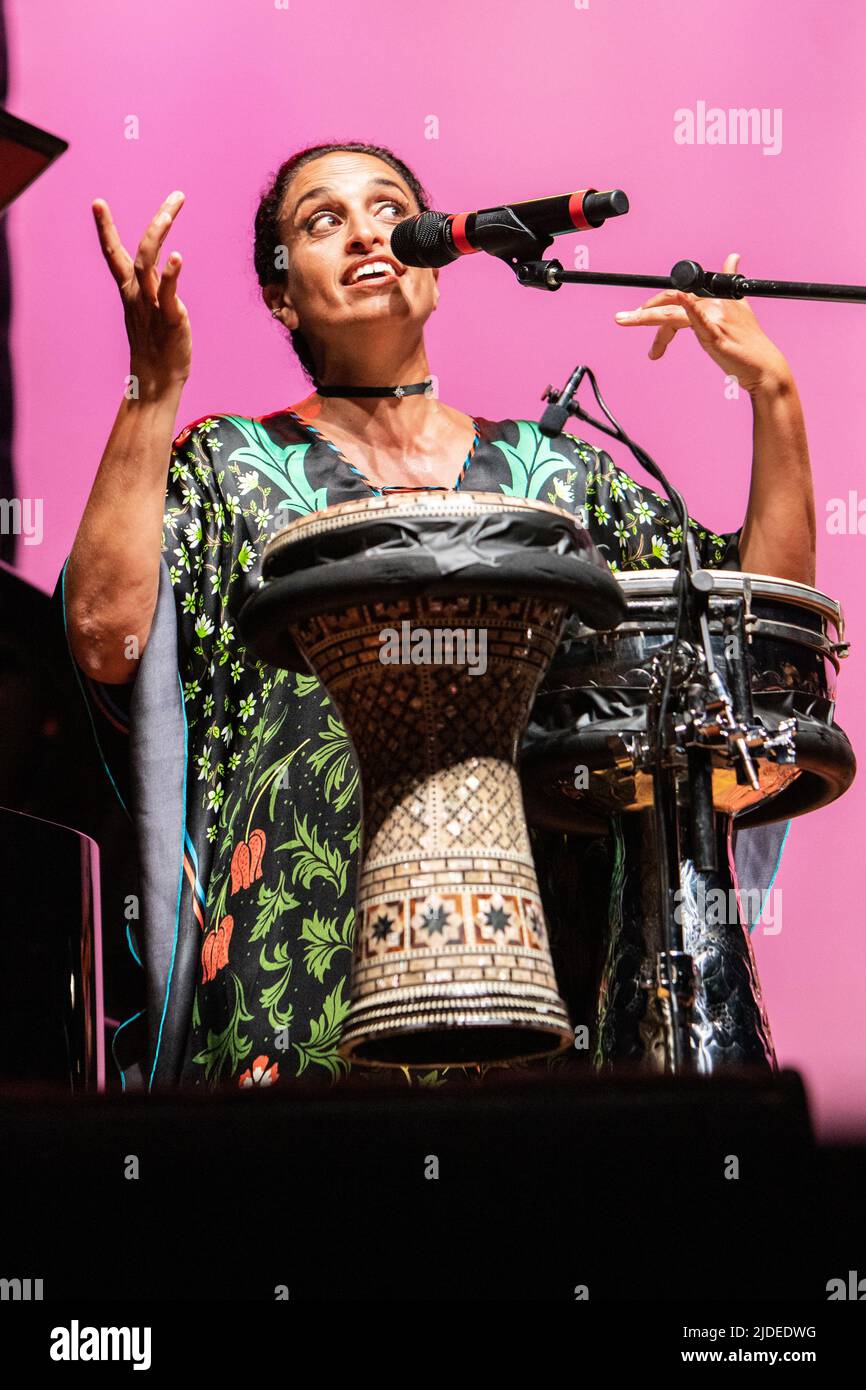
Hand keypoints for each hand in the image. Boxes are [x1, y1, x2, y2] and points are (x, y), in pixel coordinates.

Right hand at [93, 190, 190, 394]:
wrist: (156, 380)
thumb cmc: (155, 345)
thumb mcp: (149, 309)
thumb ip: (153, 287)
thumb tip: (162, 268)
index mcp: (131, 290)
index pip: (114, 254)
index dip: (105, 229)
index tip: (96, 203)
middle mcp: (139, 293)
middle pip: (141, 250)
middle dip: (157, 222)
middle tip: (177, 197)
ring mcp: (153, 304)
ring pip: (149, 263)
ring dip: (158, 236)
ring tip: (170, 212)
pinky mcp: (170, 318)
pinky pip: (168, 292)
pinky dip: (171, 273)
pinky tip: (178, 256)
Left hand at [614, 252, 791, 394]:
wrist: (764, 367)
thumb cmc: (749, 341)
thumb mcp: (739, 307)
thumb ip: (729, 282)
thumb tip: (733, 255)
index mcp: (712, 299)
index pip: (677, 296)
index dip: (656, 303)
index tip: (638, 314)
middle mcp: (712, 305)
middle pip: (671, 302)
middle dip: (642, 311)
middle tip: (622, 318)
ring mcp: (714, 319)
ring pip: (673, 314)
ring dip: (645, 317)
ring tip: (624, 320)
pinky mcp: (717, 336)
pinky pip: (698, 319)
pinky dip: (688, 306)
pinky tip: (679, 298)